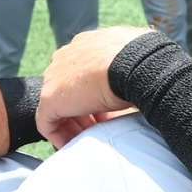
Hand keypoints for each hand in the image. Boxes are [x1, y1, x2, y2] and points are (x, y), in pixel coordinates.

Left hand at [37, 26, 148, 146]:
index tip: (108, 113)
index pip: (82, 73)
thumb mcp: (137, 65)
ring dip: (72, 125)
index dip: (93, 96)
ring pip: (57, 105)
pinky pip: (47, 122)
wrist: (134, 63)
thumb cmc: (144, 63)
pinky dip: (58, 136)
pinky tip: (73, 146)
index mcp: (87, 45)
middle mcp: (67, 56)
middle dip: (82, 111)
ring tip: (88, 140)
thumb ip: (130, 73)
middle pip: (68, 89)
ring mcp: (55, 76)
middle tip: (99, 128)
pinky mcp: (50, 98)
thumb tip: (142, 84)